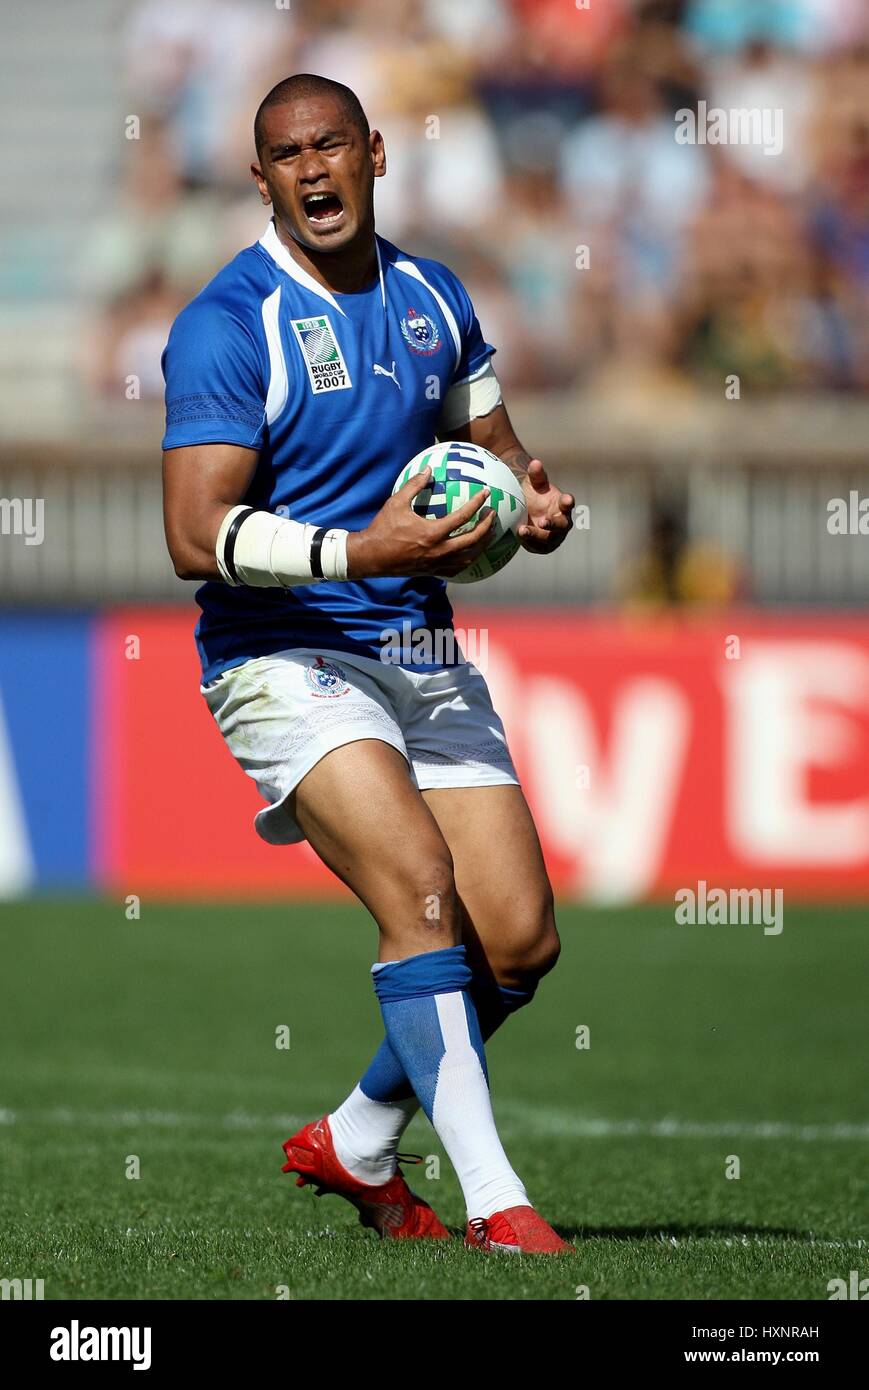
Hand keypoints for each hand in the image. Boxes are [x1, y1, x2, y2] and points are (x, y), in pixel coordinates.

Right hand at [346, 468, 495, 578]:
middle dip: (487, 526)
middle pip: (473, 540)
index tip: (485, 493)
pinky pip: (457, 568)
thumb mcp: (396, 503)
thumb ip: (414, 485)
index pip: (463, 516)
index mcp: (432, 533)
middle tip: (493, 515)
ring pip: (469, 557)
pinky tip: (472, 552)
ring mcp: (437, 563)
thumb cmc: (382, 528)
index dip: (477, 503)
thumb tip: (428, 469)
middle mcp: (439, 550)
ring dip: (482, 545)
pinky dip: (468, 560)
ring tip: (489, 534)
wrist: (371, 557)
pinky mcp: (433, 571)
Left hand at [518, 458, 573, 553]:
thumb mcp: (533, 484)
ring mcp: (555, 536)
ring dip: (536, 535)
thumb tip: (535, 462)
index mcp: (562, 505)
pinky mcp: (544, 546)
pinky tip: (519, 536)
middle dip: (552, 524)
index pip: (568, 503)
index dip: (567, 502)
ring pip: (549, 538)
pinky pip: (538, 547)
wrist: (525, 513)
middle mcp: (563, 521)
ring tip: (522, 530)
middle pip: (562, 525)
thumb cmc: (534, 496)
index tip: (567, 500)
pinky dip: (529, 543)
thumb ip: (536, 475)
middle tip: (542, 522)